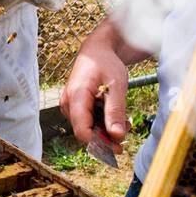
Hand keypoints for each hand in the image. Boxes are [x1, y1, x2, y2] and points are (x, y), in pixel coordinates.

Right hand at [59, 31, 129, 150]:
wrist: (97, 51)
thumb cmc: (106, 64)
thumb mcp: (117, 85)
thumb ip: (115, 111)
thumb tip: (117, 136)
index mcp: (76, 97)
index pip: (83, 132)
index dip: (100, 143)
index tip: (119, 145)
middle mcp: (68, 104)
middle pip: (85, 133)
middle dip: (106, 138)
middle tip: (127, 132)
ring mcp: (70, 106)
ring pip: (87, 129)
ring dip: (106, 131)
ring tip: (125, 123)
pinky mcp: (75, 107)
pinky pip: (87, 122)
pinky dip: (102, 123)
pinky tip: (116, 119)